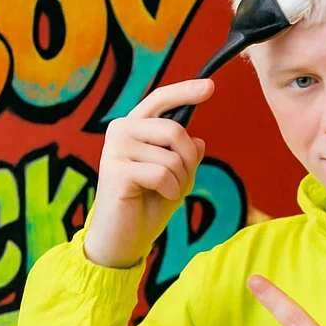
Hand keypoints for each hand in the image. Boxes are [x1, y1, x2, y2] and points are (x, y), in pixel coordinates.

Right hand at [84, 78, 214, 267]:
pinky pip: (163, 174)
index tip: (211, 86)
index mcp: (133, 127)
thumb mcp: (176, 178)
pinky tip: (157, 199)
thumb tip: (197, 140)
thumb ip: (184, 156)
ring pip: (171, 156)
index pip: (160, 100)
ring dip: (178, 181)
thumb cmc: (146, 207)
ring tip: (162, 194)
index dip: (185, 91)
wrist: (123, 239)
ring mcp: (114, 149)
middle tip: (178, 183)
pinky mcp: (116, 171)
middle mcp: (120, 130)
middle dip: (187, 161)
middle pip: (174, 130)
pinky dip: (170, 191)